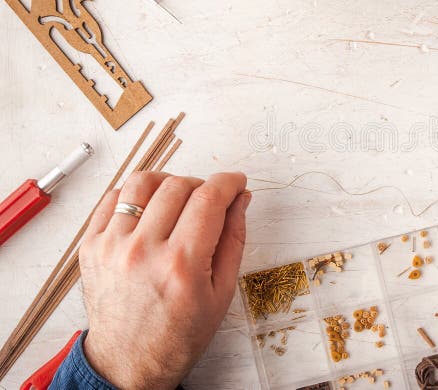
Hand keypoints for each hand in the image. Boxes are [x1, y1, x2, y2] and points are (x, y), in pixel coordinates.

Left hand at [79, 172, 249, 388]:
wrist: (129, 362)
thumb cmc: (177, 335)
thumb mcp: (222, 292)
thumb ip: (233, 239)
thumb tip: (239, 200)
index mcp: (181, 265)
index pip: (208, 198)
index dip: (228, 182)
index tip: (235, 182)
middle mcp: (143, 251)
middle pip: (178, 185)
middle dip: (203, 185)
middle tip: (211, 200)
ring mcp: (112, 247)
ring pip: (142, 182)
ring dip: (168, 183)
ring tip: (178, 199)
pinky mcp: (92, 246)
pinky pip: (113, 198)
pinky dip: (136, 196)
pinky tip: (150, 210)